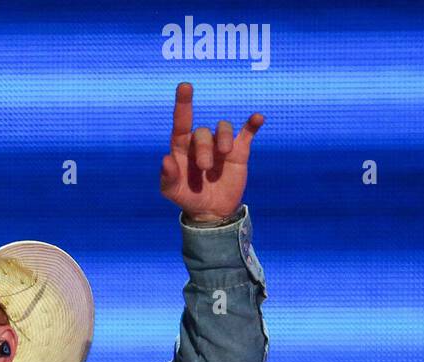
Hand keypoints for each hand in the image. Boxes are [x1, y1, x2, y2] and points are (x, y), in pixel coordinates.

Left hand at [160, 82, 263, 221]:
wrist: (212, 212)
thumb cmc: (189, 198)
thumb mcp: (173, 193)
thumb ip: (168, 178)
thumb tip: (165, 159)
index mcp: (182, 148)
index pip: (181, 122)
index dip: (183, 105)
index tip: (184, 86)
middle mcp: (201, 142)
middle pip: (203, 132)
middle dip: (204, 148)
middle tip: (205, 168)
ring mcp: (220, 145)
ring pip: (223, 128)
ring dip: (224, 137)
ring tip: (225, 154)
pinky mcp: (239, 150)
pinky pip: (247, 132)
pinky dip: (253, 124)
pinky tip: (257, 118)